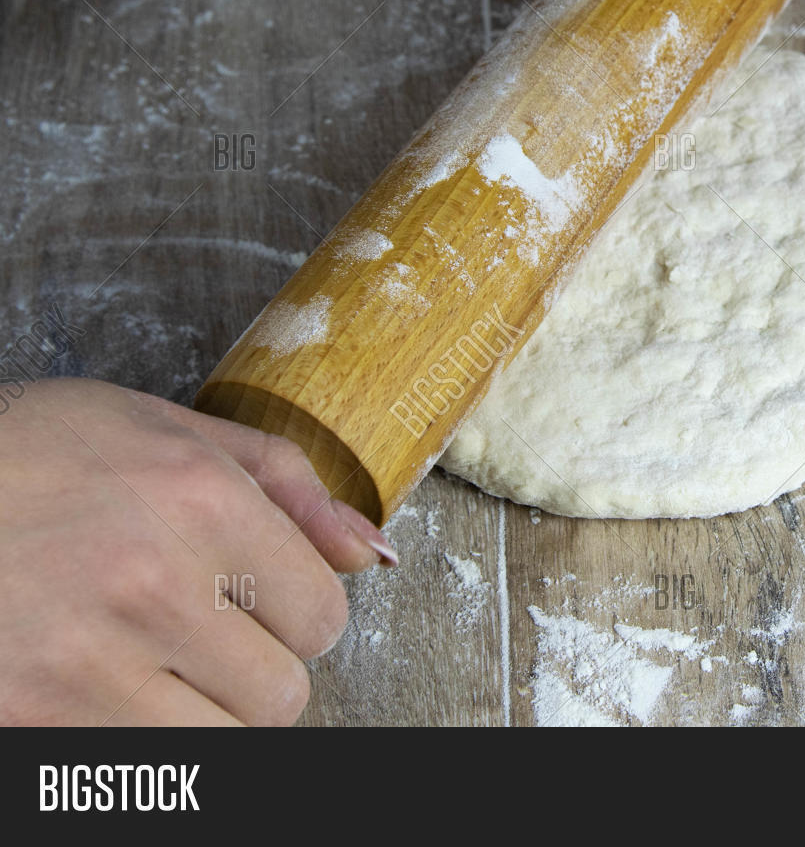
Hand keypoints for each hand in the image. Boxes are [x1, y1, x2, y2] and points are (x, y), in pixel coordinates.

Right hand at [0, 378, 396, 725]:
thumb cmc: (27, 452)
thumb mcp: (161, 428)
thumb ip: (284, 484)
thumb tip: (371, 554)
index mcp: (200, 500)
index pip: (323, 617)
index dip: (294, 614)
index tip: (254, 598)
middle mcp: (152, 584)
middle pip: (281, 697)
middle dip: (251, 671)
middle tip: (194, 633)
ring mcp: (85, 665)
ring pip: (218, 747)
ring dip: (198, 717)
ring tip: (147, 663)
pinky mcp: (32, 725)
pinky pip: (139, 776)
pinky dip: (134, 747)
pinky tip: (102, 691)